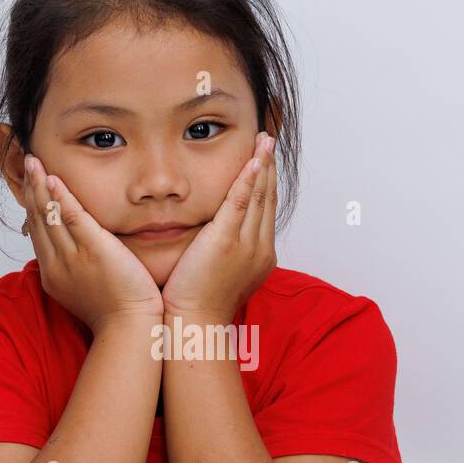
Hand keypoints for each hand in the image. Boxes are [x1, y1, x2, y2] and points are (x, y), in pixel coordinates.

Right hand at [21, 154, 163, 330]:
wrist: (129, 328)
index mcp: (53, 274)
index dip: (34, 206)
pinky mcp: (93, 248)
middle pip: (38, 219)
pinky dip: (59, 196)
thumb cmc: (115, 313)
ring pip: (49, 214)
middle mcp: (56, 264)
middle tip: (29, 163)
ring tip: (35, 161)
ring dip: (40, 184)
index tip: (31, 186)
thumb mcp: (86, 290)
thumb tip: (76, 256)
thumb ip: (78, 269)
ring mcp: (72, 256)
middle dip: (31, 189)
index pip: (38, 233)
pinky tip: (53, 178)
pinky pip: (70, 216)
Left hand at [160, 131, 276, 321]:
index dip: (267, 182)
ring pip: (259, 196)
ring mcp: (246, 244)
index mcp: (261, 255)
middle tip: (268, 139)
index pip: (266, 210)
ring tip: (264, 140)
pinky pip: (242, 202)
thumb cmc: (200, 304)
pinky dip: (249, 179)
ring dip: (262, 164)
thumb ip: (225, 251)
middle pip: (268, 198)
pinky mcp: (226, 240)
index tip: (265, 160)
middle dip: (268, 167)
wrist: (195, 323)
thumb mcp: (221, 274)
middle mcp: (260, 247)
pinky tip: (254, 160)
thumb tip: (217, 237)